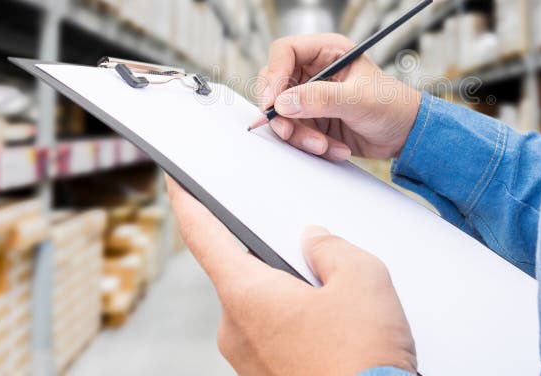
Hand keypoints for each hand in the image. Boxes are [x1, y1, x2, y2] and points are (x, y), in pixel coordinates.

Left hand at [166, 177, 416, 375]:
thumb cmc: (363, 360)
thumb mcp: (362, 279)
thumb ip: (332, 247)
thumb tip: (315, 243)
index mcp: (246, 294)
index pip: (204, 235)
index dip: (188, 202)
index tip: (176, 182)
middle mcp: (235, 329)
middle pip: (245, 270)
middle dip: (277, 257)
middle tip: (315, 255)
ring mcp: (248, 360)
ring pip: (265, 304)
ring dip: (293, 294)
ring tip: (339, 304)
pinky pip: (275, 334)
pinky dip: (299, 323)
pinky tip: (336, 331)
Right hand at [257, 34, 422, 160]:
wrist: (405, 134)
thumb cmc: (392, 105)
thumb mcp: (358, 99)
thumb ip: (321, 99)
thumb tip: (283, 103)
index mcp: (327, 51)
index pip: (285, 52)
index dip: (274, 75)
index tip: (273, 102)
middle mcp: (314, 71)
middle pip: (275, 84)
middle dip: (281, 112)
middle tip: (290, 131)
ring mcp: (311, 96)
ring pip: (282, 113)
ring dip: (299, 134)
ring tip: (324, 145)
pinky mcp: (312, 119)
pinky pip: (295, 131)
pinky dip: (310, 144)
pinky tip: (334, 148)